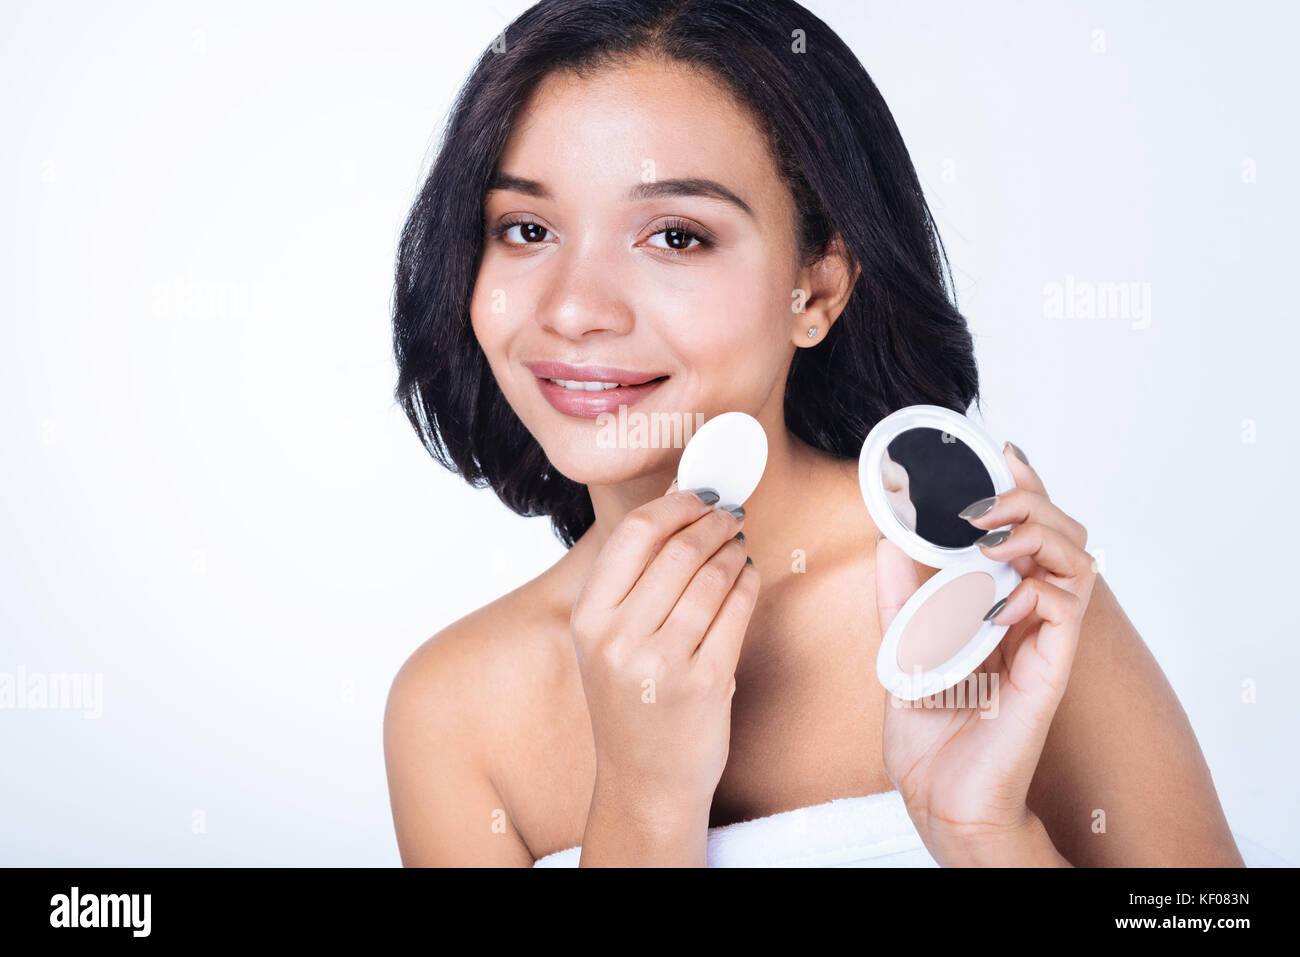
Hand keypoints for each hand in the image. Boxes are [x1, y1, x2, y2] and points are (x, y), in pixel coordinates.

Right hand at [570, 480, 757, 823]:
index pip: (633, 533)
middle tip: (730, 517)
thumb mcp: (607, 639)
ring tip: (739, 548)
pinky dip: (748, 584)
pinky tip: (748, 579)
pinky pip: (737, 610)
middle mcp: (619, 639)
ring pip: (713, 576)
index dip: (674, 504)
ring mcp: (663, 663)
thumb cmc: (631, 701)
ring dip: (735, 551)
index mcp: (589, 619)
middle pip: (678, 549)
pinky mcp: (706, 682)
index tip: (699, 495)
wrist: (644, 782)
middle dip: (714, 522)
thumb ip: (633, 578)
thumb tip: (677, 500)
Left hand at [875, 442, 1094, 864]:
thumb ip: (902, 593)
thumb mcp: (903, 645)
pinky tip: (996, 590)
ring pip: (1076, 557)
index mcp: (999, 605)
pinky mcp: (1049, 669)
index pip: (1025, 531)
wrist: (939, 797)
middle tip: (987, 497)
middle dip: (1029, 497)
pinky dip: (1035, 584)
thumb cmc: (930, 733)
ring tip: (992, 532)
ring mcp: (1044, 641)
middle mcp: (1029, 616)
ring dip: (1037, 530)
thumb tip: (888, 535)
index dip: (1021, 488)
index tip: (998, 453)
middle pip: (1060, 532)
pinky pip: (1065, 606)